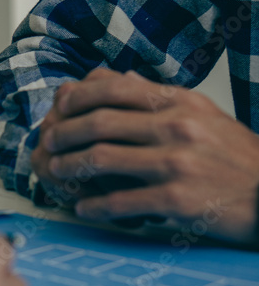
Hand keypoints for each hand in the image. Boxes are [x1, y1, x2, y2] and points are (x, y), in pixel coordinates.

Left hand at [38, 69, 258, 241]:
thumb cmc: (236, 156)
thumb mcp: (202, 114)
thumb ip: (158, 97)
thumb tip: (117, 77)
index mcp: (180, 102)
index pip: (113, 88)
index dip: (77, 97)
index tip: (59, 107)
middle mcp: (176, 126)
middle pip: (99, 122)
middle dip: (64, 132)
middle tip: (48, 143)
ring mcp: (176, 163)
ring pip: (101, 158)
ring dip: (70, 166)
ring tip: (57, 171)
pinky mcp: (176, 198)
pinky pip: (120, 200)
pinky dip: (95, 206)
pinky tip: (84, 208)